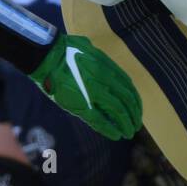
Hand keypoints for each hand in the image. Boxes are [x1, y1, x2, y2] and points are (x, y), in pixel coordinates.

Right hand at [28, 33, 142, 139]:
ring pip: (118, 112)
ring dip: (126, 124)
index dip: (135, 101)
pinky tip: (116, 135)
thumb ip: (101, 60)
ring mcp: (94, 94)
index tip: (137, 110)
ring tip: (128, 132)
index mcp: (108, 68)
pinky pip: (100, 120)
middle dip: (134, 115)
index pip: (129, 88)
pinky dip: (110, 129)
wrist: (49, 58)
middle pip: (127, 101)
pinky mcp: (82, 106)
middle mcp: (106, 81)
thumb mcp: (91, 50)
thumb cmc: (67, 50)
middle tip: (136, 125)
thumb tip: (103, 63)